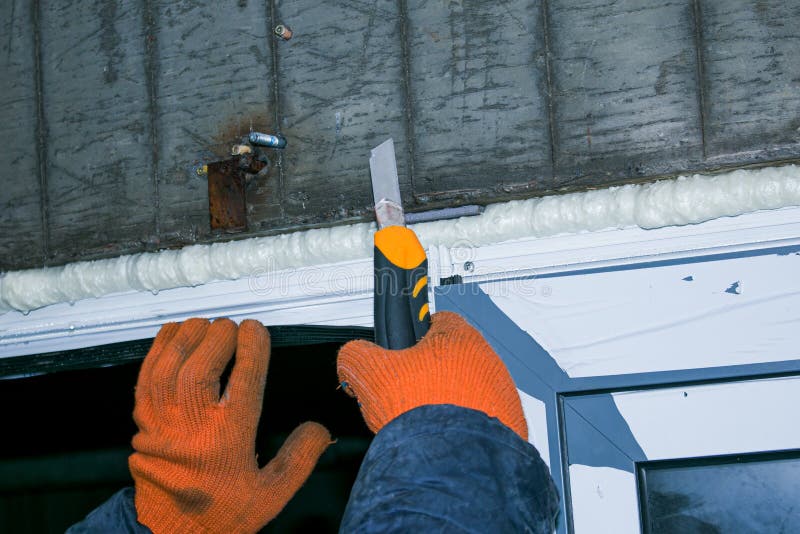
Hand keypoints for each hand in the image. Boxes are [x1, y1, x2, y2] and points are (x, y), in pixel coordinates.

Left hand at [129, 318, 330, 533]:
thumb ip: (299, 459)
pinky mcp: (143, 423)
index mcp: (227, 442)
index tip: (257, 329)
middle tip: (232, 325)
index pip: (243, 383)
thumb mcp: (271, 495)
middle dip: (217, 338)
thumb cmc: (220, 514)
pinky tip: (173, 335)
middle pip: (200, 370)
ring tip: (205, 324)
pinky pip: (146, 378)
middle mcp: (193, 430)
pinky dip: (158, 350)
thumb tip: (320, 430)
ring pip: (170, 368)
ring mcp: (163, 424)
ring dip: (187, 338)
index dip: (251, 349)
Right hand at [337, 311, 526, 439]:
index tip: (403, 350)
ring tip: (425, 419)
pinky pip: (485, 416)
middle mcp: (487, 359)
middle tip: (408, 392)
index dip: (414, 336)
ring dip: (451, 398)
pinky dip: (467, 424)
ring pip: (471, 387)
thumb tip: (351, 356)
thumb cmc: (420, 414)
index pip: (436, 320)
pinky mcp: (510, 422)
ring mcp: (502, 391)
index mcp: (457, 337)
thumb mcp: (369, 374)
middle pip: (454, 357)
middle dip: (430, 372)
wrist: (452, 461)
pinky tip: (446, 436)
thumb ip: (356, 355)